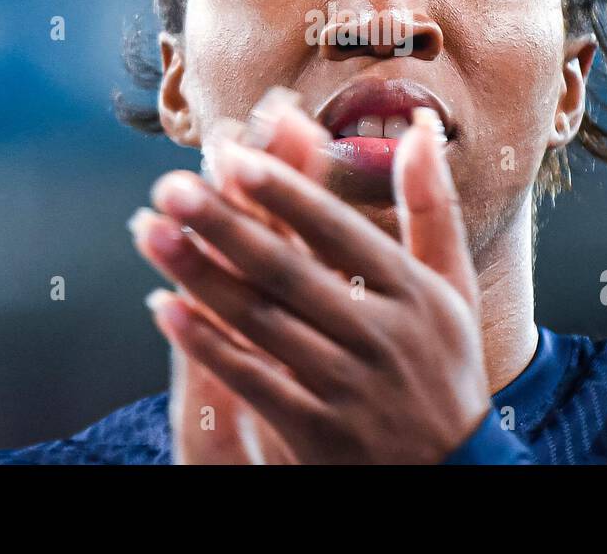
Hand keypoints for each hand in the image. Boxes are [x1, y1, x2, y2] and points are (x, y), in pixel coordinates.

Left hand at [140, 97, 492, 463]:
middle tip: (170, 187)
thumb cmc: (446, 367)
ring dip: (198, 275)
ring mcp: (346, 387)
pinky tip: (164, 309)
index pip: (338, 232)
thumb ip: (432, 209)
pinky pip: (251, 380)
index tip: (233, 155)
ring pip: (259, 321)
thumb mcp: (452, 288)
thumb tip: (417, 130)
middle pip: (287, 271)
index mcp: (412, 292)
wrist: (455, 476)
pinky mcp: (316, 433)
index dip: (284, 192)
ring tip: (152, 233)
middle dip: (223, 225)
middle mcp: (381, 335)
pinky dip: (205, 344)